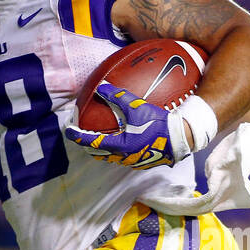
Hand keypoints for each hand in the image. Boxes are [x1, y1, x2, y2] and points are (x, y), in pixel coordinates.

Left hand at [65, 83, 191, 168]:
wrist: (180, 139)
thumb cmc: (157, 123)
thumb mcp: (136, 107)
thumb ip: (117, 97)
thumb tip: (102, 87)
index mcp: (118, 145)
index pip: (91, 141)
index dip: (78, 136)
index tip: (69, 131)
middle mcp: (123, 157)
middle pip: (99, 154)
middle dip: (89, 146)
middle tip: (83, 138)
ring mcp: (133, 162)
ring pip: (112, 158)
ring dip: (103, 150)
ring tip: (100, 141)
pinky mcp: (143, 162)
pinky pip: (125, 158)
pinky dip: (118, 150)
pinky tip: (124, 142)